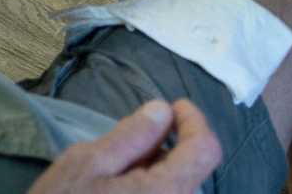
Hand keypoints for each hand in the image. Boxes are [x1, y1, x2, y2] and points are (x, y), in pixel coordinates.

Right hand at [28, 99, 221, 193]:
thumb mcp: (86, 165)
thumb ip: (131, 136)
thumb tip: (163, 110)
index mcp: (168, 193)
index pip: (206, 149)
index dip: (194, 120)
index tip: (172, 106)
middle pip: (189, 171)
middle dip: (164, 149)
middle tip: (124, 146)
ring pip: (175, 189)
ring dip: (153, 173)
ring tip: (112, 175)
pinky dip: (147, 191)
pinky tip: (114, 192)